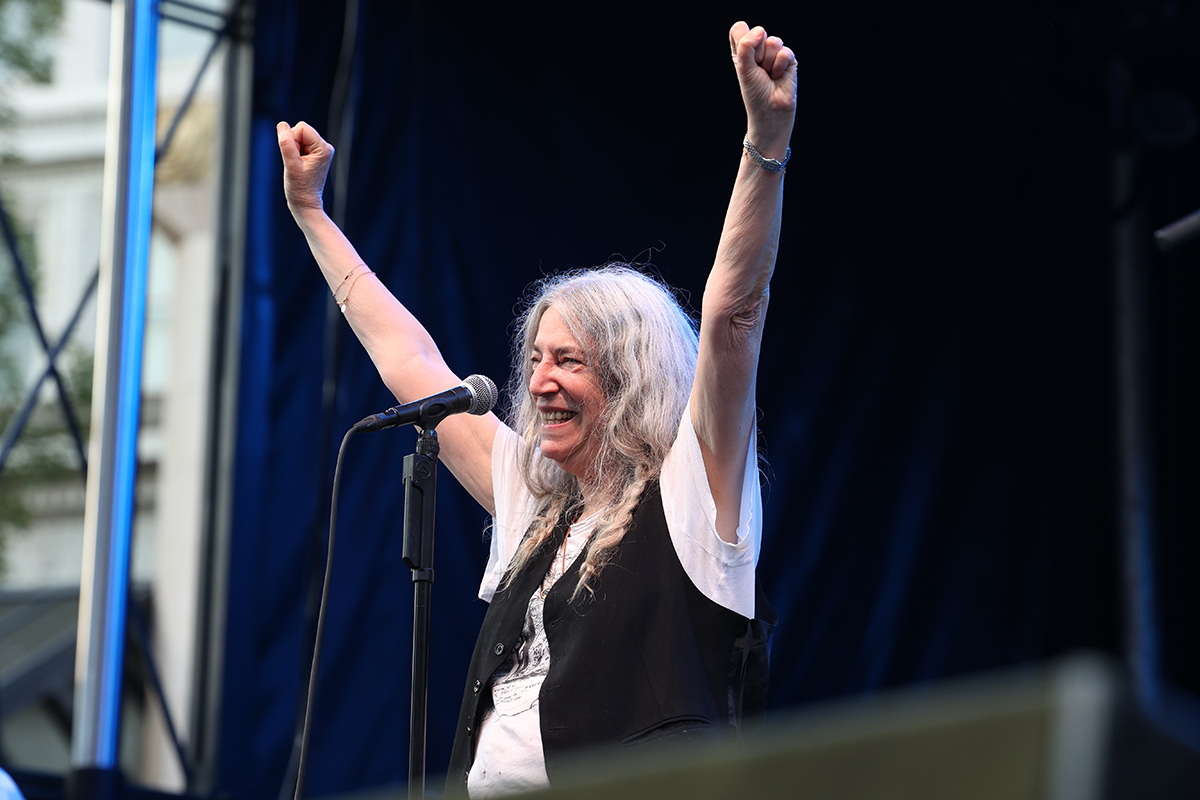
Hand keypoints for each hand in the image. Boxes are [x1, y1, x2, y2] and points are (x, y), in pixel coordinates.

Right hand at [278, 121, 333, 212]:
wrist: (305, 204)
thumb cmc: (299, 188)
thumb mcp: (290, 164)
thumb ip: (286, 143)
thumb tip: (282, 125)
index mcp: (323, 148)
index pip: (301, 128)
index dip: (292, 140)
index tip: (295, 158)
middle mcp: (325, 147)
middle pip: (300, 131)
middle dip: (293, 145)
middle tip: (296, 164)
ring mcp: (321, 151)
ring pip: (298, 138)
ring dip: (293, 150)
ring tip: (297, 166)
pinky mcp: (315, 155)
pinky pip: (299, 145)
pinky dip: (295, 154)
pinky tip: (298, 166)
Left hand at [729, 22, 797, 159]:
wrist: (771, 111)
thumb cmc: (755, 92)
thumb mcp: (743, 68)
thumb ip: (746, 46)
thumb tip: (760, 30)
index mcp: (743, 50)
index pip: (739, 29)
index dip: (742, 39)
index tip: (745, 58)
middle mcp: (759, 49)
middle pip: (758, 32)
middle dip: (757, 54)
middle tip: (758, 70)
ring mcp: (774, 53)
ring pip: (773, 41)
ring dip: (769, 62)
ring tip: (769, 74)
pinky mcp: (789, 59)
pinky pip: (785, 51)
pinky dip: (780, 66)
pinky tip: (779, 76)